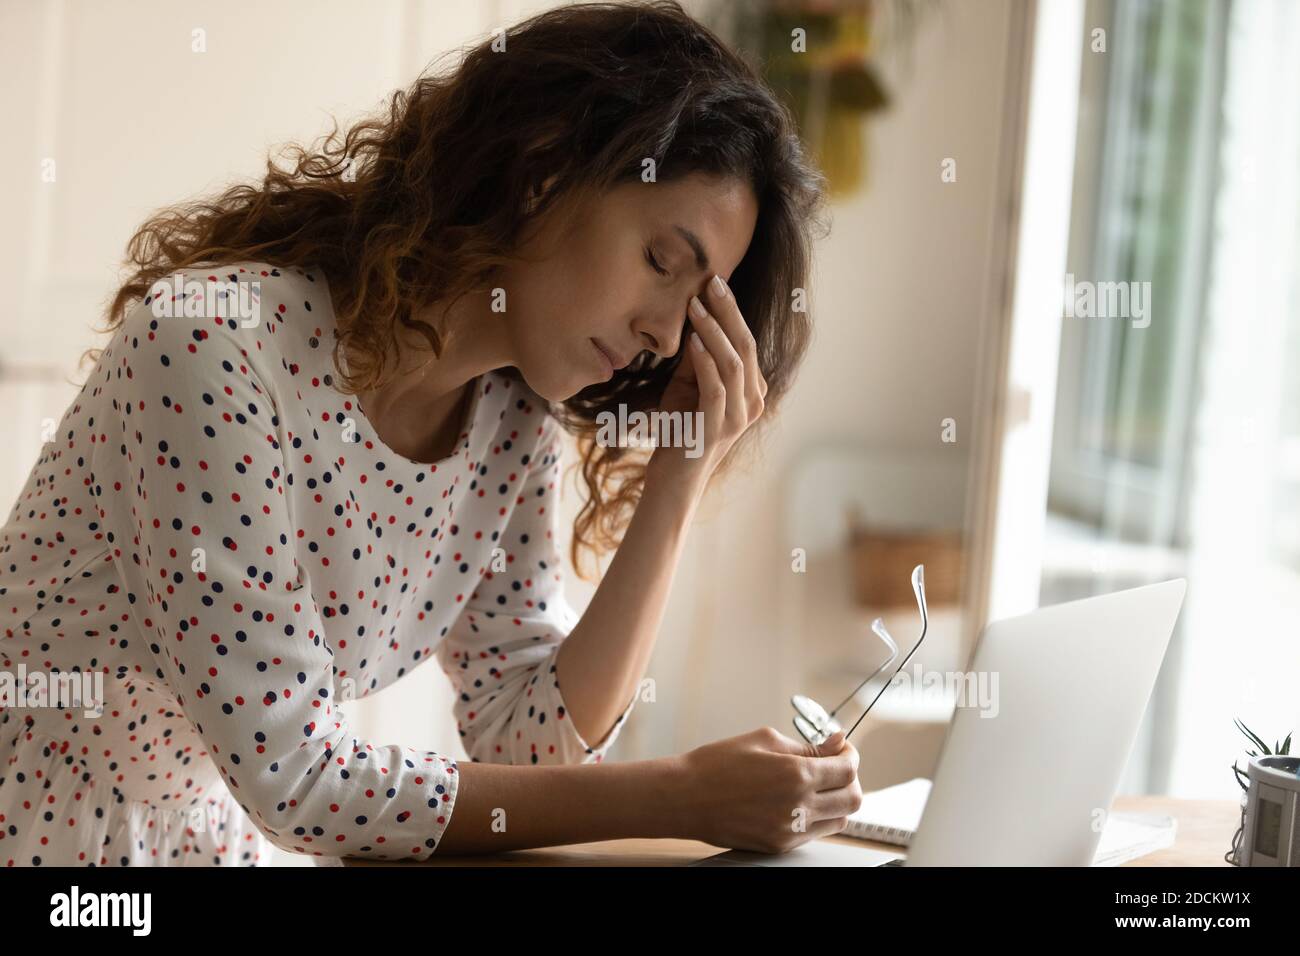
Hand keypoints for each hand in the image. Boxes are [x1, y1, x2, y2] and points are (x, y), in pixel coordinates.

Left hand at [648, 274, 767, 489]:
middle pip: (746, 346)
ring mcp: (738, 417)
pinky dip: (705, 362)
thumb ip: (696, 355)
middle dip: (729, 311)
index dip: (732, 310)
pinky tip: (692, 342)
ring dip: (714, 332)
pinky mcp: (717, 428)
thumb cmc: (680, 428)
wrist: (673, 476)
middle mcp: (753, 401)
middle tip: (712, 282)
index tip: (714, 281)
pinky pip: (716, 389)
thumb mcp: (688, 384)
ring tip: (696, 306)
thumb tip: (693, 313)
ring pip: (734, 364)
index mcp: (751, 389)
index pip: (746, 341)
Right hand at [670, 726, 862, 853]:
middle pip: (853, 798)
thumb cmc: (717, 764)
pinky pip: (815, 833)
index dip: (850, 754)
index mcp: (797, 775)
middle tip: (834, 765)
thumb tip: (836, 743)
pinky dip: (817, 816)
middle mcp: (799, 806)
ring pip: (839, 820)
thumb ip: (807, 745)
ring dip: (836, 800)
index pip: (848, 768)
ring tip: (816, 784)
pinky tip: (797, 800)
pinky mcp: (780, 845)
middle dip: (850, 778)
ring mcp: (790, 831)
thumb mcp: (764, 740)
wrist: (685, 798)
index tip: (841, 748)